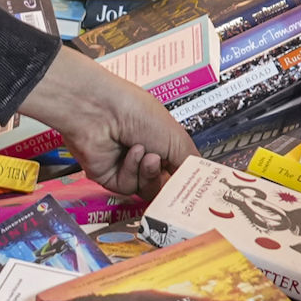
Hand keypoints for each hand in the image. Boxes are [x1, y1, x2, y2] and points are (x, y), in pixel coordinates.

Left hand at [19, 49, 195, 200]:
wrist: (102, 111)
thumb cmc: (138, 112)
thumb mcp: (177, 138)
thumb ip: (191, 166)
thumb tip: (198, 183)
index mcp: (162, 143)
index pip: (179, 171)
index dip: (185, 180)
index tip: (195, 186)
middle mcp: (145, 155)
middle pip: (165, 186)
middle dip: (168, 178)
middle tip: (170, 168)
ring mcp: (126, 168)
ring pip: (148, 190)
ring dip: (149, 173)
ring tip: (147, 154)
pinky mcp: (109, 178)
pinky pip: (128, 187)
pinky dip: (131, 170)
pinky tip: (129, 152)